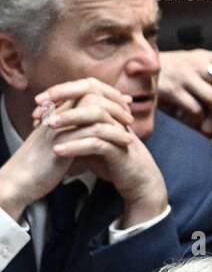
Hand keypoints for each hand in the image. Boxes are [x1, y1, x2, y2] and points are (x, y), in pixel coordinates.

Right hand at [0, 80, 133, 221]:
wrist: (20, 181)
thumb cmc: (42, 164)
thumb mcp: (61, 142)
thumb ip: (76, 131)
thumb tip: (97, 126)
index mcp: (57, 112)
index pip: (85, 91)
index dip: (107, 95)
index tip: (124, 104)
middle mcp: (58, 115)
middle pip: (91, 95)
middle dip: (115, 104)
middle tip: (129, 116)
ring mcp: (59, 127)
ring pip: (96, 112)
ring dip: (118, 121)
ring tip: (131, 131)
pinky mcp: (62, 142)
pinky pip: (94, 132)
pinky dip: (114, 136)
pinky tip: (127, 143)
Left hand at [32, 78, 167, 225]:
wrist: (134, 178)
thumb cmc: (109, 157)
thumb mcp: (87, 137)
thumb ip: (71, 125)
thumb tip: (42, 115)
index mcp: (110, 110)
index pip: (88, 87)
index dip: (64, 89)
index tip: (39, 99)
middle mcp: (117, 117)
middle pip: (93, 97)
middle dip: (65, 100)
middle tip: (40, 109)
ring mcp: (120, 132)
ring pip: (96, 117)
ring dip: (69, 120)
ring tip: (47, 127)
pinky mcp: (120, 150)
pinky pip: (97, 143)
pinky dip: (76, 146)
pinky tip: (58, 151)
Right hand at [158, 49, 211, 133]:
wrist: (132, 69)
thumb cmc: (169, 70)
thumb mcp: (191, 63)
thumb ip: (211, 70)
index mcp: (205, 55)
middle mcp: (196, 63)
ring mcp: (184, 76)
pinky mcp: (171, 91)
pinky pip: (195, 110)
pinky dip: (201, 121)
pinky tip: (198, 124)